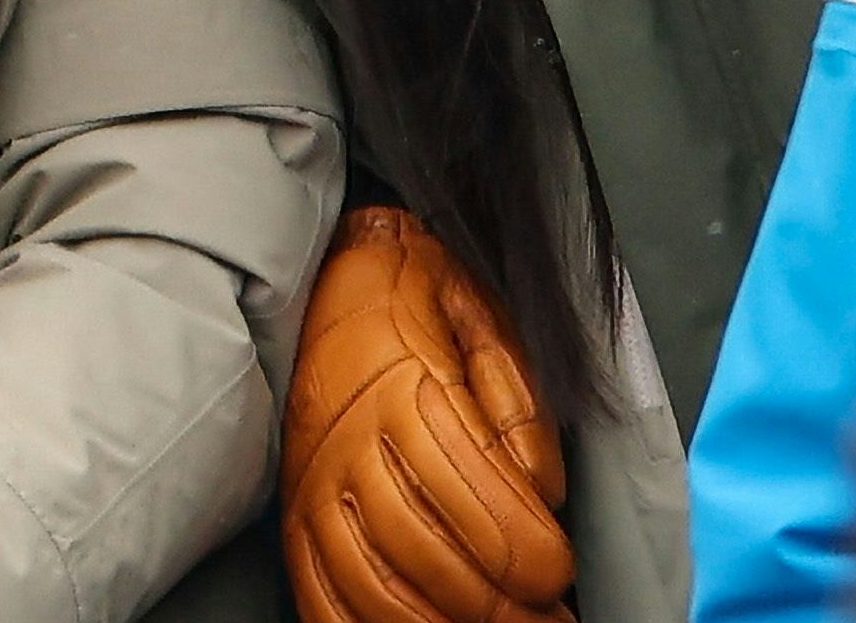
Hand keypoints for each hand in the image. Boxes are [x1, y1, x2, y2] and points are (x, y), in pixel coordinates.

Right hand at [282, 208, 573, 622]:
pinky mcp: (293, 507)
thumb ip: (521, 409)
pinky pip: (316, 589)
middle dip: (497, 608)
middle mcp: (355, 441)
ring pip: (375, 585)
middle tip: (543, 622)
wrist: (329, 269)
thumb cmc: (421, 297)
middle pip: (431, 557)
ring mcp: (316, 481)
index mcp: (412, 390)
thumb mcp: (489, 323)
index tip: (562, 572)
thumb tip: (544, 495)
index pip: (481, 503)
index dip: (533, 558)